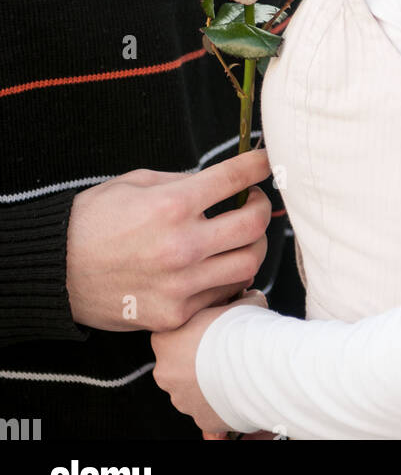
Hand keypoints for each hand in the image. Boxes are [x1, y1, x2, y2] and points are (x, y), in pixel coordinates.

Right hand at [66, 150, 272, 331]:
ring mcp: (181, 285)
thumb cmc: (96, 220)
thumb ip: (184, 181)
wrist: (58, 272)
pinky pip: (222, 294)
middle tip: (255, 202)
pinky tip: (217, 266)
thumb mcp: (137, 183)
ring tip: (239, 237)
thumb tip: (224, 182)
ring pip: (248, 263)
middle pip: (254, 225)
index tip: (267, 161)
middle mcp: (182, 245)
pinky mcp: (175, 314)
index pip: (235, 178)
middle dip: (264, 207)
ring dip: (251, 246)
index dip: (259, 164)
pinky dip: (227, 277)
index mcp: (172, 204)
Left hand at [151, 289, 269, 434]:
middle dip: (200, 355)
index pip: (173, 331)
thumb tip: (244, 293)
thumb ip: (234, 298)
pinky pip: (208, 407)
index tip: (213, 326)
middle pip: (179, 361)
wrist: (260, 366)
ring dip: (209, 379)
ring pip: (193, 387)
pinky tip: (238, 386)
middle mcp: (166, 372)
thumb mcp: (239, 300)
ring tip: (235, 367)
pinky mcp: (201, 419)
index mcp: (165, 339)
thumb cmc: (243, 332)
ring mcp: (182, 399)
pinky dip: (220, 399)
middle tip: (225, 346)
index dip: (196, 326)